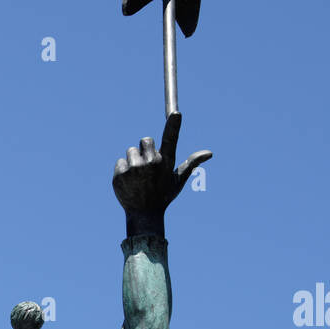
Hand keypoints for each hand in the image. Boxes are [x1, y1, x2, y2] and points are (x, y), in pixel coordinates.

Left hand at [113, 112, 210, 237]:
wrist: (144, 214)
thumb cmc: (163, 195)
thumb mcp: (178, 179)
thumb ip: (192, 162)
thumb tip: (210, 152)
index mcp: (166, 162)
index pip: (171, 139)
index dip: (173, 125)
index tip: (176, 113)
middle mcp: (151, 164)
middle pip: (145, 139)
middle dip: (146, 150)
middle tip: (147, 167)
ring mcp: (134, 169)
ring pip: (131, 150)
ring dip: (133, 161)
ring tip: (139, 177)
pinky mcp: (120, 174)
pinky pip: (120, 162)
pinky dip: (123, 171)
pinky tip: (129, 182)